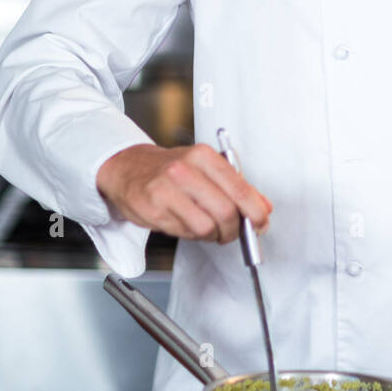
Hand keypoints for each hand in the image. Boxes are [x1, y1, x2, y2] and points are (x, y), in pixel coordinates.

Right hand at [95, 142, 272, 242]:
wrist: (128, 167)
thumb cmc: (170, 168)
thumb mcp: (206, 167)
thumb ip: (237, 186)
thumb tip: (264, 207)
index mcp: (203, 155)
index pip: (239, 189)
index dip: (255, 212)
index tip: (260, 224)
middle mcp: (184, 169)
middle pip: (225, 212)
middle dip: (234, 230)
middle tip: (232, 232)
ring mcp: (165, 189)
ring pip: (205, 227)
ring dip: (212, 235)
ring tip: (207, 227)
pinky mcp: (151, 209)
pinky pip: (184, 233)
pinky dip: (191, 234)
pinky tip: (186, 222)